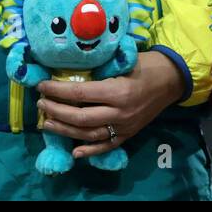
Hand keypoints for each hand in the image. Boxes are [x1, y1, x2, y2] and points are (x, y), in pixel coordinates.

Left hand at [36, 50, 183, 159]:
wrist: (172, 79)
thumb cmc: (145, 64)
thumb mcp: (122, 59)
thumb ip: (99, 67)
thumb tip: (69, 66)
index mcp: (117, 91)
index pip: (79, 93)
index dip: (57, 90)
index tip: (41, 86)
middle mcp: (120, 113)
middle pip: (80, 117)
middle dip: (56, 111)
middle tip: (40, 104)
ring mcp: (125, 127)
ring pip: (89, 134)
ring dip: (65, 130)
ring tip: (47, 123)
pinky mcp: (129, 135)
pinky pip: (107, 146)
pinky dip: (90, 151)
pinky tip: (75, 152)